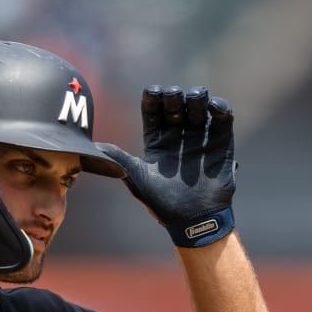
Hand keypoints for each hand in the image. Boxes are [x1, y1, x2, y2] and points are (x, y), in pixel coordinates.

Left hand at [97, 85, 236, 247]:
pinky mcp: (221, 143)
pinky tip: (213, 106)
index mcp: (156, 140)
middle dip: (175, 96)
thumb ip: (117, 158)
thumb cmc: (161, 203)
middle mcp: (178, 135)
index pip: (153, 110)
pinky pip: (222, 119)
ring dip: (197, 97)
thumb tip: (89, 147)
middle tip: (174, 97)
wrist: (192, 220)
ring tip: (196, 98)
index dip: (153, 97)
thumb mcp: (136, 178)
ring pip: (198, 107)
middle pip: (175, 104)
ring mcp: (199, 138)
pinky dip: (220, 107)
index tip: (153, 92)